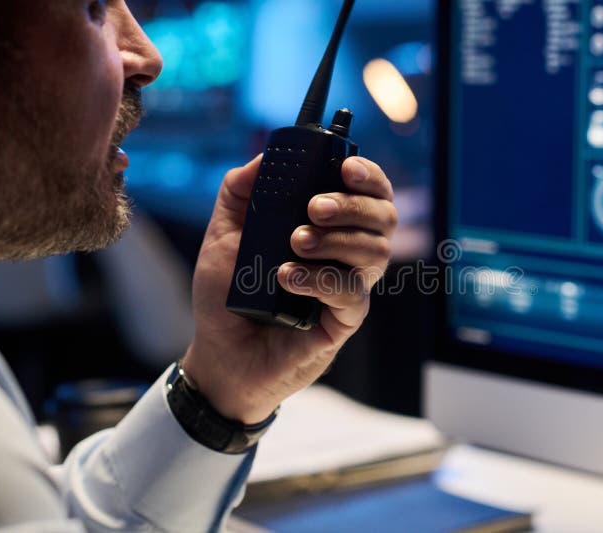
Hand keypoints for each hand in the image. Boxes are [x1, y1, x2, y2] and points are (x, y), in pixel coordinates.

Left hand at [183, 156, 396, 422]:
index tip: (345, 166)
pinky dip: (321, 279)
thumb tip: (265, 156)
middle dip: (353, 205)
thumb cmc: (227, 294)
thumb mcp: (223, 234)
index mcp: (329, 228)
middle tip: (314, 208)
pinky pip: (352, 293)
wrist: (218, 352)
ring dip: (337, 240)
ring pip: (376, 252)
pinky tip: (287, 277)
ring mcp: (349, 288)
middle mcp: (348, 254)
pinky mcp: (344, 321)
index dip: (368, 175)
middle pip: (384, 217)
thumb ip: (241, 191)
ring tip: (294, 243)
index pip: (370, 193)